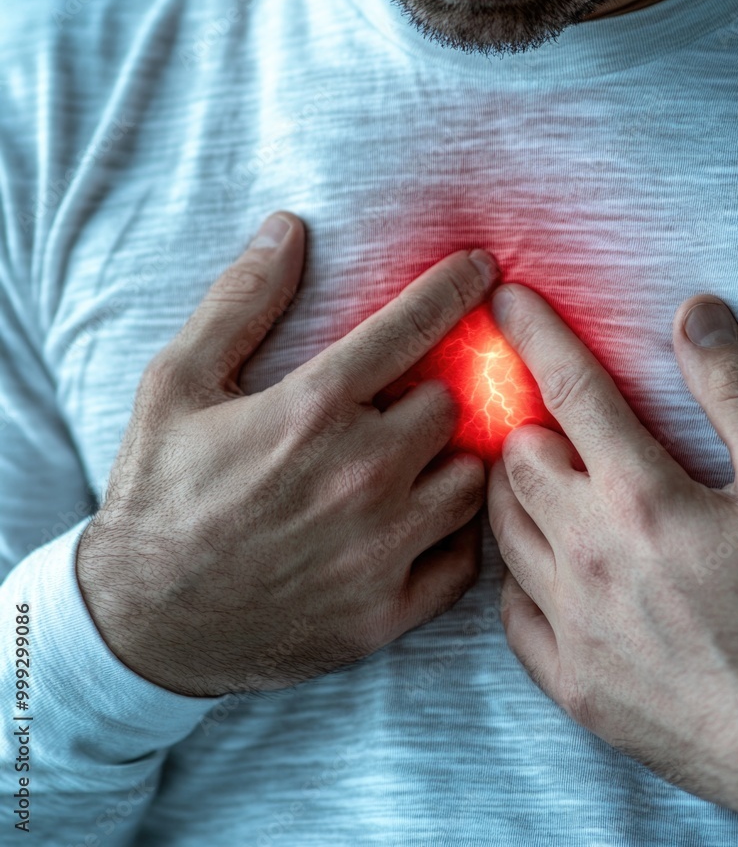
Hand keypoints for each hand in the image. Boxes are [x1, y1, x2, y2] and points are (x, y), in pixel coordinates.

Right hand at [77, 211, 500, 696]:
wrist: (141, 622)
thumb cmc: (158, 493)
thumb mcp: (177, 383)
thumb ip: (240, 301)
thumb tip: (288, 228)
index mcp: (314, 409)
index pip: (412, 327)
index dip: (455, 286)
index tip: (483, 267)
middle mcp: (361, 474)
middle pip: (449, 405)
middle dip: (425, 396)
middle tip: (391, 410)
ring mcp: (380, 548)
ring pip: (470, 479)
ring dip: (447, 463)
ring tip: (408, 466)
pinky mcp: (386, 612)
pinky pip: (463, 560)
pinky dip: (451, 537)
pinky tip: (416, 526)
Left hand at [486, 284, 737, 840]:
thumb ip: (735, 393)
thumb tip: (694, 315)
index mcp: (640, 495)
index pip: (569, 389)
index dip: (534, 333)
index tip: (505, 301)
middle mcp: (587, 551)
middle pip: (516, 458)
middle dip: (530, 430)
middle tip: (560, 433)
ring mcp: (569, 619)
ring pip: (501, 528)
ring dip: (516, 495)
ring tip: (548, 489)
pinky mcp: (566, 676)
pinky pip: (510, 607)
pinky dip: (522, 576)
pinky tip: (552, 570)